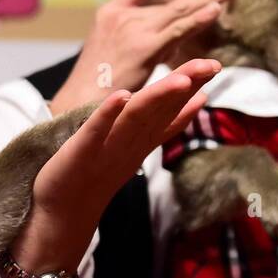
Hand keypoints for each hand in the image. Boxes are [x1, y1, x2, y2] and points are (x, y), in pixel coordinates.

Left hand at [11, 59, 219, 270]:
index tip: (214, 67)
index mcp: (139, 140)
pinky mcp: (82, 152)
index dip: (190, 89)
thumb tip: (185, 106)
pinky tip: (122, 95)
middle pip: (160, 109)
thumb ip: (156, 128)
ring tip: (182, 78)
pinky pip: (97, 130)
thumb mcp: (129, 149)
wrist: (63, 212)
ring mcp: (107, 147)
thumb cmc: (93, 176)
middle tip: (213, 64)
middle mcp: (129, 143)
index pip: (169, 110)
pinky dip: (109, 113)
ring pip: (137, 117)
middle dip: (185, 85)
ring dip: (159, 97)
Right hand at [49, 0, 235, 114]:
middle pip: (170, 3)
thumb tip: (173, 39)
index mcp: (110, 13)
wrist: (80, 99)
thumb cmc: (96, 81)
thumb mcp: (111, 50)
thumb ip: (141, 38)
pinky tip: (215, 10)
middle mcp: (122, 16)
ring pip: (178, 13)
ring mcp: (133, 29)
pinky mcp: (145, 47)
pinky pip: (178, 30)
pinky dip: (198, 19)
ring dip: (208, 2)